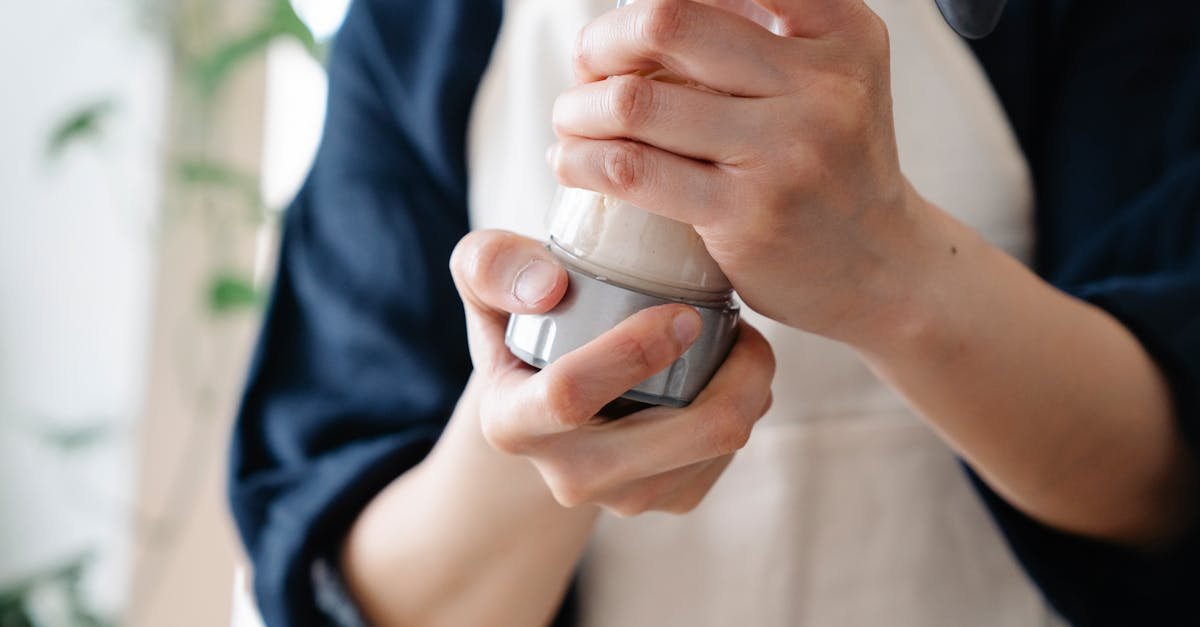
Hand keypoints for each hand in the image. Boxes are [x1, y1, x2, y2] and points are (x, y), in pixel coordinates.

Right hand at [449, 229, 774, 514]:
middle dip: (735, 375)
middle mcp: (568, 475)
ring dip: (749, 385)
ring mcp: (622, 497)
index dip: (633, 351)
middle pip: (682, 435)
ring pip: (718, 444)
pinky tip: (727, 373)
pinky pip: (729, 455)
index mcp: (512, 423)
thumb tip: (548, 287)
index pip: (570, 396)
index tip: (682, 312)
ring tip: (735, 340)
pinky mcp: (668, 501)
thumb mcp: (484, 277)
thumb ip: (491, 263)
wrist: (547, 390)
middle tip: (739, 321)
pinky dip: (746, 407)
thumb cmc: (525, 317)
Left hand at [550, 0, 936, 345]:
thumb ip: (762, 30)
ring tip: (572, 121)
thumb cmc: (831, 164)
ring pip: (636, 102)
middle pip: (667, 22)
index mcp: (840, 30)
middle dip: (602, 41)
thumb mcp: (830, 76)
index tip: (629, 25)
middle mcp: (823, 82)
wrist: (881, 266)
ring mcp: (787, 150)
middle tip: (587, 65)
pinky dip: (581, 160)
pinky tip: (572, 162)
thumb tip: (640, 8)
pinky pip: (632, 170)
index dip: (648, 0)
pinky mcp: (747, 213)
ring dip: (578, 108)